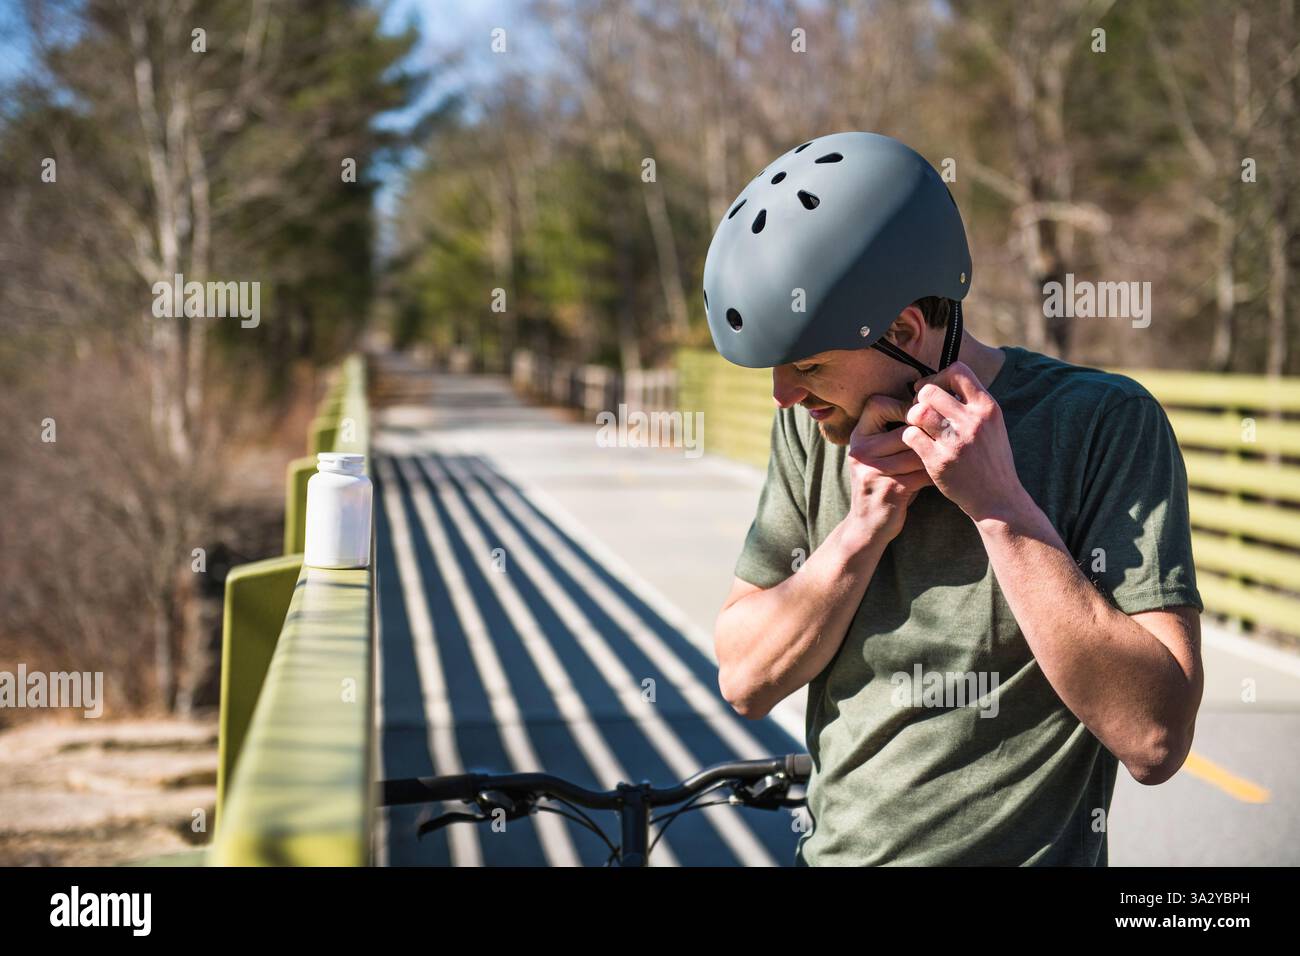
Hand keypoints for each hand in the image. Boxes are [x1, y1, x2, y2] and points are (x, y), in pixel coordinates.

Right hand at [843, 394, 932, 546]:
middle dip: (928, 434)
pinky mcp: (890, 490)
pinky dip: (936, 472)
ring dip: (936, 454)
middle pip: (904, 429)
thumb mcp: (877, 454)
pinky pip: (922, 472)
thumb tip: (929, 403)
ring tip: (949, 453)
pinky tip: (944, 473)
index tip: (919, 416)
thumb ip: (892, 432)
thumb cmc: (882, 482)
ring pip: (917, 451)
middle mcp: (861, 452)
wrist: (868, 523)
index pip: (877, 404)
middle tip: (947, 435)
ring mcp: (873, 471)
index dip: (901, 404)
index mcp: (858, 437)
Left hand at [899, 362, 1028, 522]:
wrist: (999, 500)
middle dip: (919, 400)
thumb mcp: (991, 426)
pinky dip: (909, 438)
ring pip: (917, 412)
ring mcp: (956, 442)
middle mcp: (973, 422)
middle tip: (921, 413)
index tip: (932, 391)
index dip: (938, 376)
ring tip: (918, 428)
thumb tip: (942, 382)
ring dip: (912, 418)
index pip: (958, 371)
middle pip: (929, 391)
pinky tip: (917, 445)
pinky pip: (910, 436)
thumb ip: (971, 405)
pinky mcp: (939, 461)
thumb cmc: (991, 460)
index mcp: (988, 408)